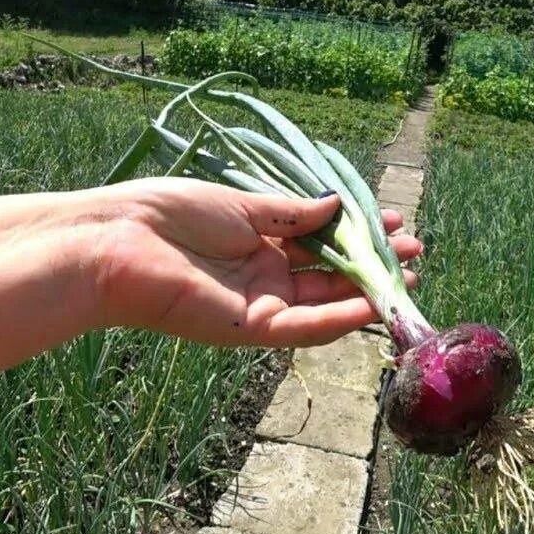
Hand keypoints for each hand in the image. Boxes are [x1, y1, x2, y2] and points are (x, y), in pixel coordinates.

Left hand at [87, 177, 421, 347]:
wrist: (118, 243)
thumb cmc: (169, 214)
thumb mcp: (241, 205)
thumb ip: (291, 213)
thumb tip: (335, 205)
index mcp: (257, 242)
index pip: (319, 240)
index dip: (357, 231)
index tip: (392, 219)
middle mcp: (263, 276)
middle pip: (330, 273)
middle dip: (373, 261)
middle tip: (415, 248)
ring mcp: (260, 304)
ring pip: (325, 302)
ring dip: (368, 291)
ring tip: (409, 275)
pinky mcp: (251, 329)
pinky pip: (305, 327)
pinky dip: (340, 318)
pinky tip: (373, 305)